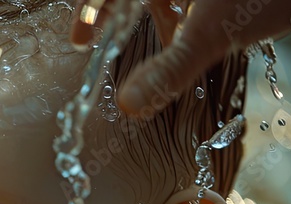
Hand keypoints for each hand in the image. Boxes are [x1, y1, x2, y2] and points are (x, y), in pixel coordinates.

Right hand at [70, 0, 290, 114]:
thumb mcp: (211, 33)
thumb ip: (170, 70)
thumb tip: (130, 106)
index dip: (89, 13)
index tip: (79, 42)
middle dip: (116, 16)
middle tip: (97, 42)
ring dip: (155, 12)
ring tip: (160, 36)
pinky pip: (187, 0)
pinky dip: (184, 9)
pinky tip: (194, 25)